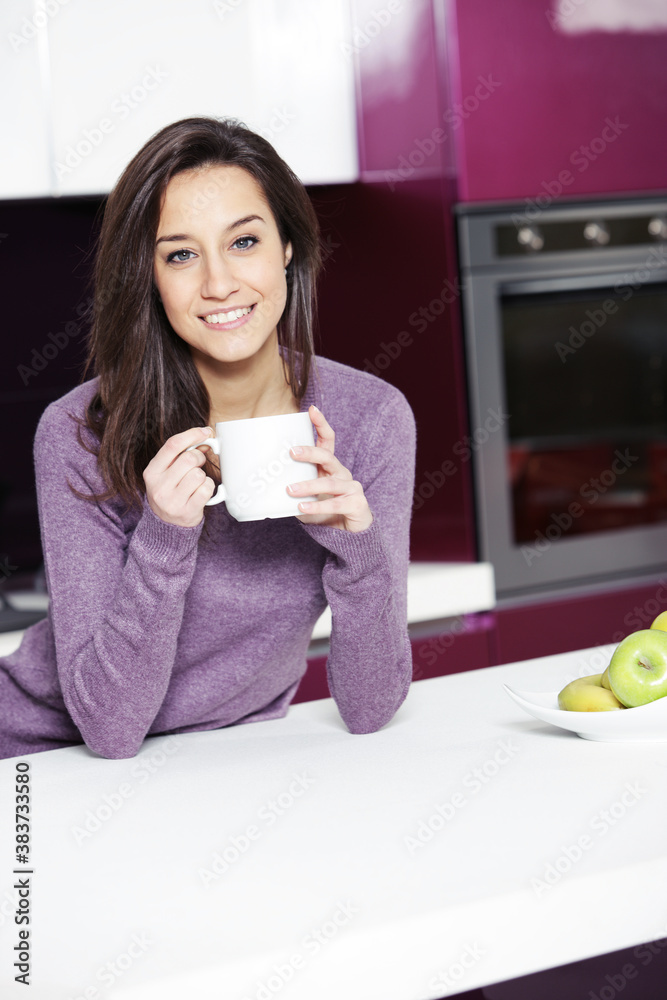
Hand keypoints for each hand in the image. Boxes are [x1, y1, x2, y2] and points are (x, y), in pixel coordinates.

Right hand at [143, 427, 215, 526]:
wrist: (166, 524)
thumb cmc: (170, 492)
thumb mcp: (168, 472)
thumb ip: (182, 454)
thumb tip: (205, 439)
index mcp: (152, 471)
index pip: (172, 445)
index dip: (192, 435)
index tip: (205, 432)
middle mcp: (159, 486)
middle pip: (189, 458)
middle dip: (199, 458)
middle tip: (198, 464)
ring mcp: (172, 500)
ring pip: (198, 474)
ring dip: (203, 475)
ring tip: (196, 482)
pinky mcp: (187, 511)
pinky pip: (206, 489)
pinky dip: (208, 487)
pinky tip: (201, 491)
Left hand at [288, 405, 372, 532]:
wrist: (349, 533)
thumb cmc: (325, 511)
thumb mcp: (307, 496)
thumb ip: (292, 488)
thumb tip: (262, 486)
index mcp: (330, 467)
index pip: (328, 440)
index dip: (321, 424)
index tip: (312, 410)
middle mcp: (342, 473)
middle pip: (328, 456)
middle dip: (310, 452)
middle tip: (291, 452)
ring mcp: (351, 487)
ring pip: (329, 483)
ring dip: (308, 486)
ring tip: (290, 490)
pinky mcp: (356, 503)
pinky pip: (335, 504)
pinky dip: (317, 506)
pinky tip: (302, 507)